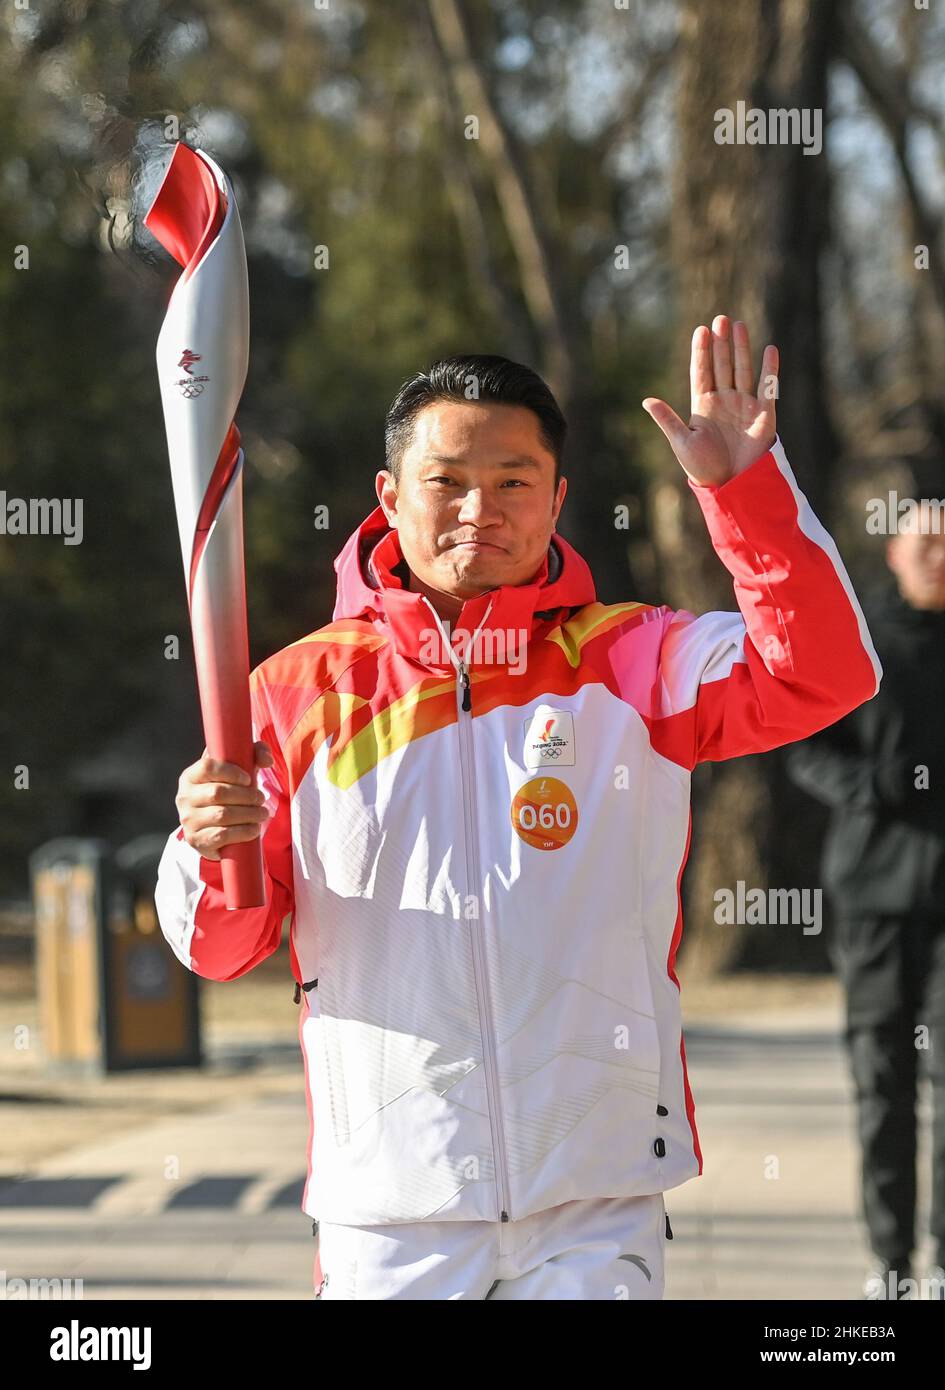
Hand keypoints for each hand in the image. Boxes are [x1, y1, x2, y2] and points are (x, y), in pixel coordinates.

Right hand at [175, 742, 273, 859]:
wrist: (212, 828)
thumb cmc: (228, 793)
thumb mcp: (238, 772)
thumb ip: (254, 755)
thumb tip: (267, 759)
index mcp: (190, 776)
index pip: (207, 767)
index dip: (231, 772)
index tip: (248, 779)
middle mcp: (184, 797)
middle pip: (218, 792)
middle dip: (246, 796)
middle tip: (261, 798)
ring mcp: (188, 820)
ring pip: (222, 815)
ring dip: (249, 814)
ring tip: (262, 813)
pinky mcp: (196, 840)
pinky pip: (222, 835)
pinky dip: (243, 832)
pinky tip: (254, 829)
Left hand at [642, 315, 778, 485]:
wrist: (731, 486)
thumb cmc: (703, 468)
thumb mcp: (682, 442)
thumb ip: (667, 420)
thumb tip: (646, 400)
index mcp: (703, 406)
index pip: (701, 372)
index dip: (701, 352)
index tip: (700, 330)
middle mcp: (724, 401)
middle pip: (722, 365)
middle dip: (721, 343)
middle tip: (720, 319)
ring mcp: (744, 405)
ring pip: (742, 370)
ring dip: (741, 348)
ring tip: (738, 325)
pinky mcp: (764, 415)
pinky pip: (768, 388)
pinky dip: (770, 369)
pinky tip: (770, 349)